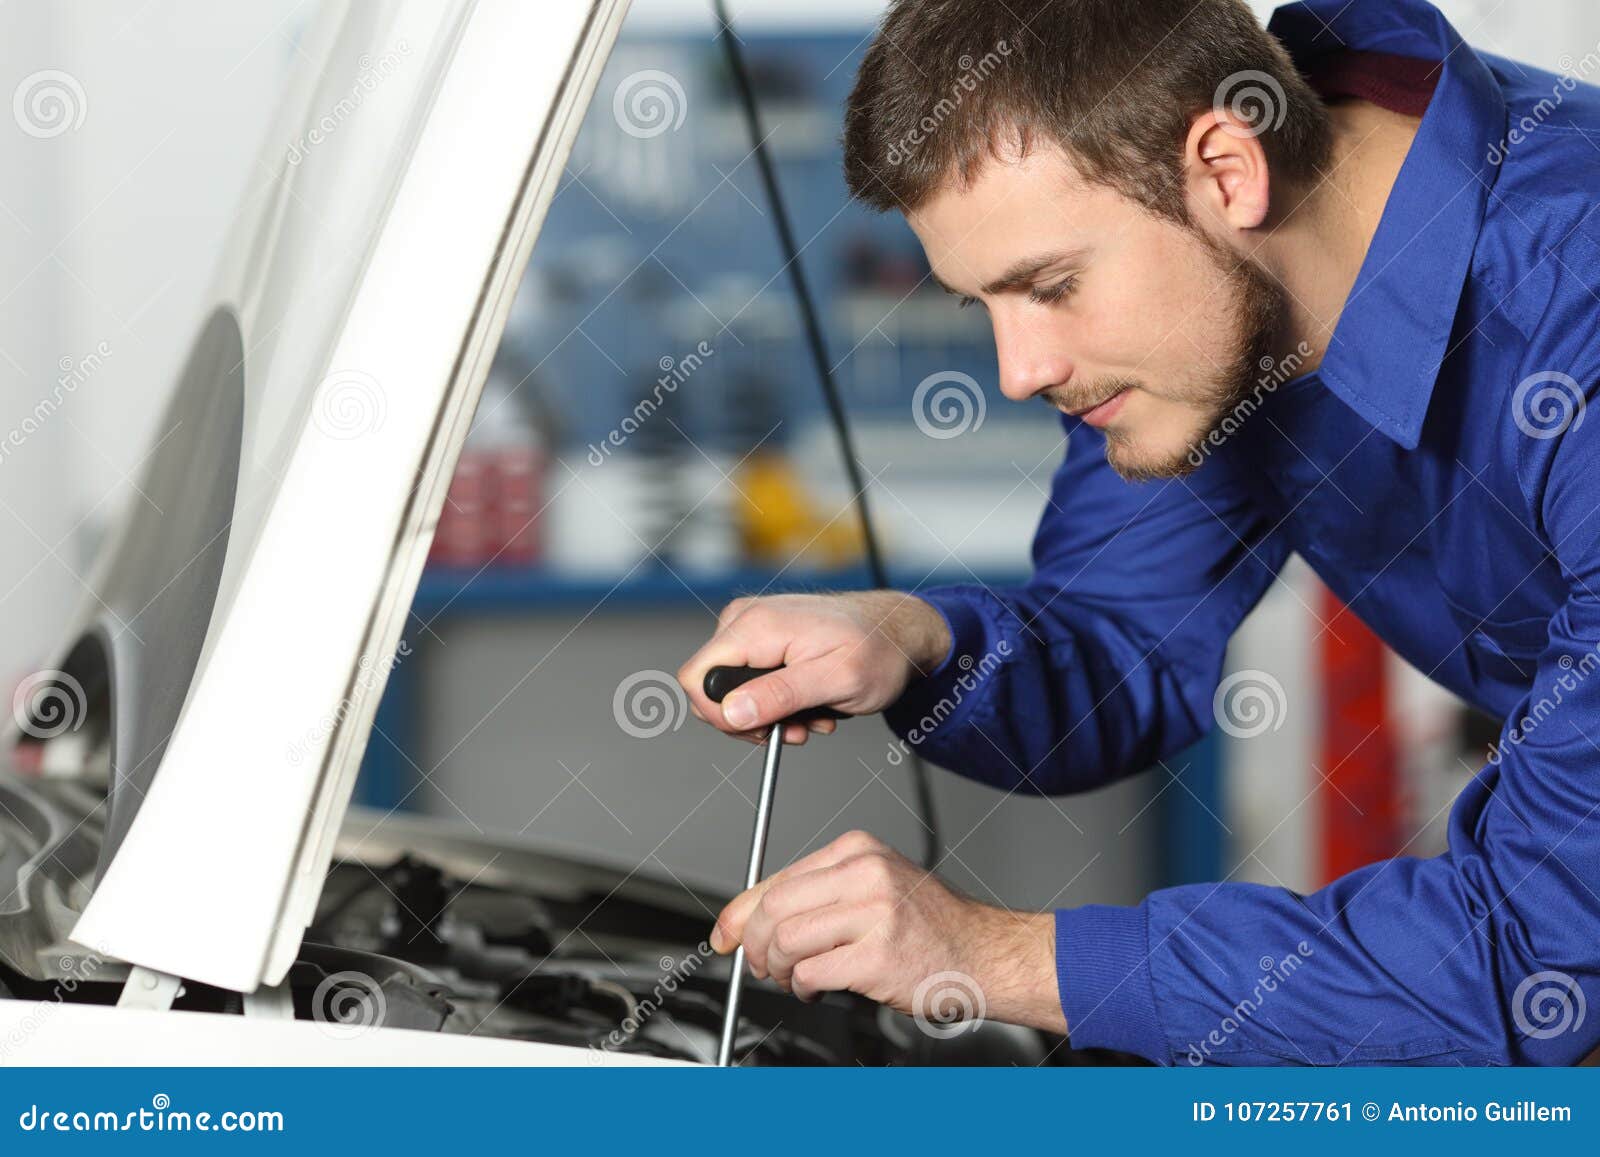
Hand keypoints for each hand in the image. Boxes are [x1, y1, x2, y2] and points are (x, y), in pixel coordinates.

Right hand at [678, 591, 950, 744]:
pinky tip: (810, 702)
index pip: (697, 678)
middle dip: (753, 719)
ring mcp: (751, 626)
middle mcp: (745, 620)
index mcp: (755, 626)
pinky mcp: (761, 636)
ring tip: (814, 714)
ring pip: (734, 690)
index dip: (720, 716)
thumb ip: (780, 695)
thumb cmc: (877, 649)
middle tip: (798, 728)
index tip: (762, 732)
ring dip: (772, 714)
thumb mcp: (836, 681)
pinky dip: (778, 700)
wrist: (897, 629)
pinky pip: (750, 679)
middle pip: (713, 688)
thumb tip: (730, 712)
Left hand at [709, 830, 1065, 1033]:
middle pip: (775, 907)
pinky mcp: (879, 954)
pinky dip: (802, 987)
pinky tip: (816, 989)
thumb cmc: (928, 926)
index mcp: (857, 849)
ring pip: (787, 940)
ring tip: (792, 979)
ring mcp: (874, 912)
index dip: (741, 912)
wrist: (984, 954)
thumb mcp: (873, 888)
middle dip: (755, 945)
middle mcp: (865, 872)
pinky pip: (811, 972)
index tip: (726, 935)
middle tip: (759, 965)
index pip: (778, 878)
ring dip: (777, 969)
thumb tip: (751, 919)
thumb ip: (818, 896)